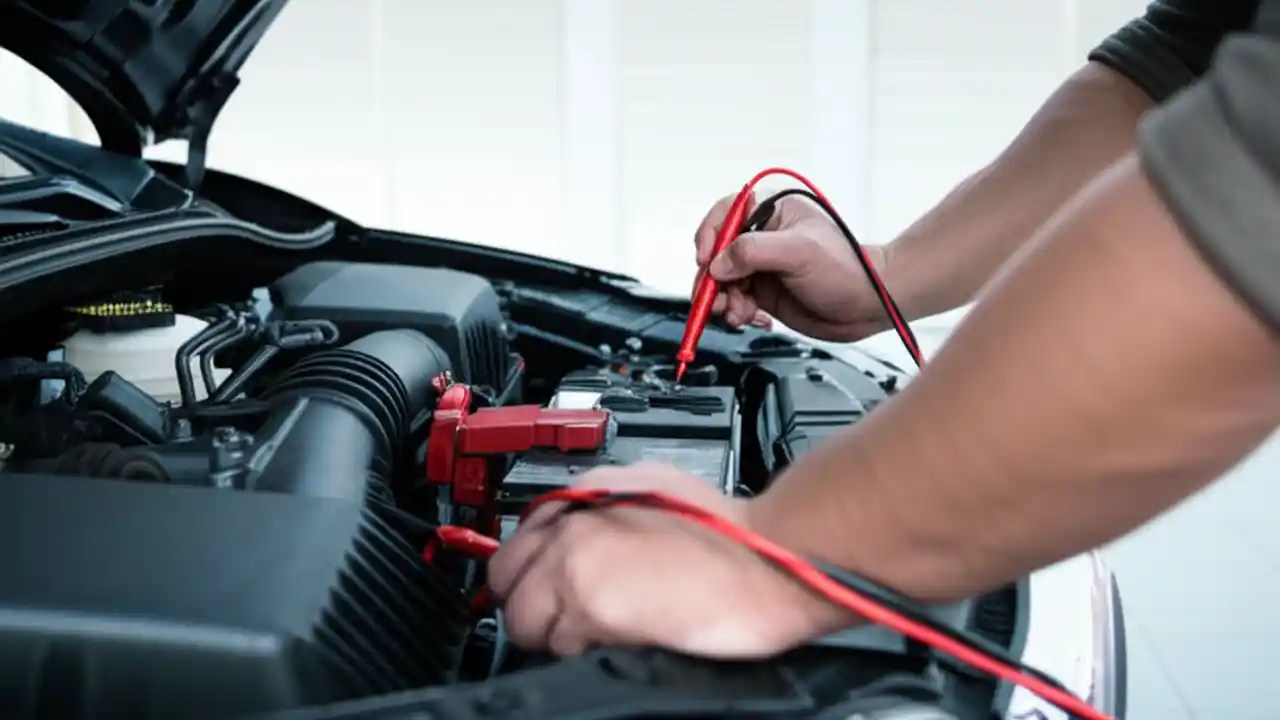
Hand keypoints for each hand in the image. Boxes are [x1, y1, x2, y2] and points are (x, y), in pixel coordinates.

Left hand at [487, 462, 852, 657]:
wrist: (772, 558)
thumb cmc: (735, 533)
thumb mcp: (656, 490)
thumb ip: (607, 510)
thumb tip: (584, 536)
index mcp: (587, 492)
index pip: (519, 538)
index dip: (533, 571)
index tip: (543, 588)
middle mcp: (571, 522)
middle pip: (506, 579)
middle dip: (530, 604)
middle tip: (564, 620)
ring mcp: (575, 564)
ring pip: (523, 620)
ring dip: (554, 634)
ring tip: (601, 633)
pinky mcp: (589, 606)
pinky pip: (558, 646)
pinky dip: (581, 651)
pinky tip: (622, 639)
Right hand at [694, 191, 893, 340]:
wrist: (867, 305)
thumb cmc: (845, 269)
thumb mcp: (798, 252)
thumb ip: (752, 252)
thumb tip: (717, 265)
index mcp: (771, 212)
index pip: (724, 215)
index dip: (709, 236)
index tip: (706, 260)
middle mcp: (762, 237)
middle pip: (716, 253)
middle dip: (713, 279)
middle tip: (717, 300)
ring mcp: (760, 267)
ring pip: (721, 282)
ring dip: (724, 301)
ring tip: (739, 314)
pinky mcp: (762, 293)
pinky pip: (734, 301)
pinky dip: (737, 313)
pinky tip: (753, 319)